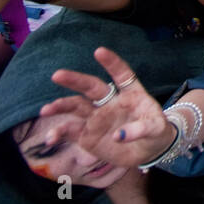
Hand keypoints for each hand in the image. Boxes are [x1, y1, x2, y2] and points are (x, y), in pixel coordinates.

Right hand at [42, 47, 175, 167]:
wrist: (148, 152)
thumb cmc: (155, 133)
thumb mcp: (157, 129)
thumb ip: (141, 129)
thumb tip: (119, 135)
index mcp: (130, 93)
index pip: (121, 74)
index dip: (111, 63)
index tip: (99, 51)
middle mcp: (110, 102)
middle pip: (91, 87)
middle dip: (75, 80)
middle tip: (57, 75)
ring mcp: (97, 117)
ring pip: (77, 107)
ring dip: (61, 106)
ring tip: (47, 109)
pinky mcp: (88, 135)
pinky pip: (71, 131)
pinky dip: (60, 133)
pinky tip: (51, 138)